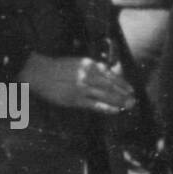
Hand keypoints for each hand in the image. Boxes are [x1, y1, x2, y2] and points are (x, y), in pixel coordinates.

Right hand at [20, 54, 135, 113]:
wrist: (39, 72)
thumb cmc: (58, 68)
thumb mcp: (79, 63)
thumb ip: (93, 68)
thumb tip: (109, 74)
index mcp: (90, 65)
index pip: (111, 75)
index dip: (122, 83)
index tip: (130, 88)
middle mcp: (89, 75)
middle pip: (111, 85)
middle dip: (124, 93)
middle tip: (133, 99)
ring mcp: (82, 87)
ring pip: (106, 95)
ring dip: (119, 101)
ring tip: (128, 105)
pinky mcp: (75, 99)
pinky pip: (94, 104)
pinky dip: (106, 107)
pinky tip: (115, 110)